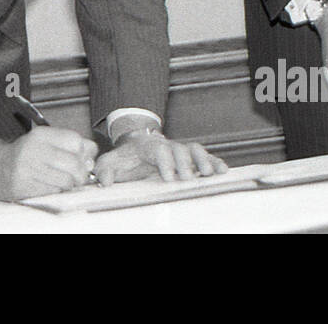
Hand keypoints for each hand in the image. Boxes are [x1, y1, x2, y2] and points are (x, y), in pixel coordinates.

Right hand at [0, 127, 97, 199]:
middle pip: (74, 163)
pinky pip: (53, 192)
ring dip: (70, 185)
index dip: (84, 153)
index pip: (75, 141)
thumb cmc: (27, 155)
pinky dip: (57, 192)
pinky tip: (50, 186)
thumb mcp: (47, 141)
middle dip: (81, 174)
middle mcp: (33, 149)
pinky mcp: (24, 186)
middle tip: (78, 177)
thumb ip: (71, 144)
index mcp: (41, 135)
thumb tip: (92, 154)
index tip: (81, 159)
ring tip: (64, 182)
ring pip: (66, 181)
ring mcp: (27, 169)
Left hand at [95, 132, 227, 185]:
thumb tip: (104, 183)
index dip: (165, 162)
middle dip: (185, 164)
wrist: (136, 145)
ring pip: (194, 150)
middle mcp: (167, 145)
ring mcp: (179, 149)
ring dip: (203, 160)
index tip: (169, 177)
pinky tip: (222, 171)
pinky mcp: (189, 156)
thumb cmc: (124, 157)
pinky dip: (214, 161)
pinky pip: (204, 156)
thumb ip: (105, 171)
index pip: (158, 151)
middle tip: (189, 179)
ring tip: (209, 174)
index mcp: (148, 146)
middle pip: (179, 150)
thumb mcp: (110, 162)